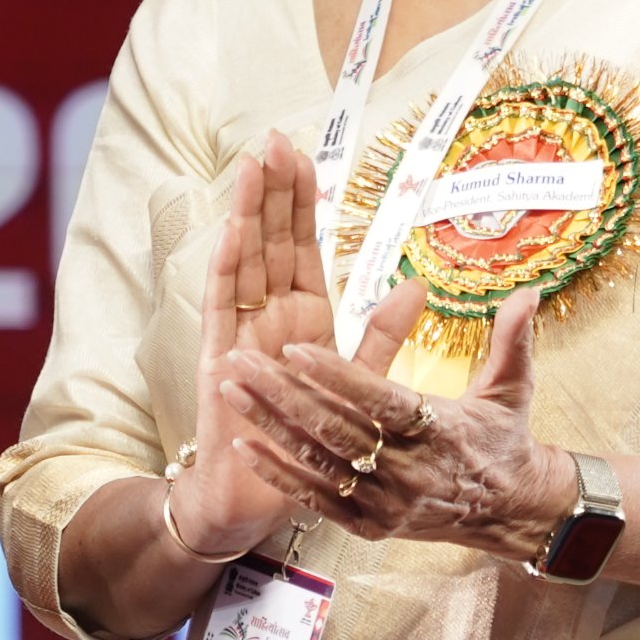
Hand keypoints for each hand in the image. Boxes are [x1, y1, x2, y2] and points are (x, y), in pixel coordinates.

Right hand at [177, 132, 348, 561]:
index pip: (304, 249)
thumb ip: (385, 336)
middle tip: (272, 137)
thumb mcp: (368, 388)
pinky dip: (227, 269)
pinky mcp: (220, 362)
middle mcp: (270, 322)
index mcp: (307, 323)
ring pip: (245, 261)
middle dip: (271, 190)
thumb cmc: (310, 449)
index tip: (303, 152)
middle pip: (269, 243)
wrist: (257, 501)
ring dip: (248, 214)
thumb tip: (420, 285)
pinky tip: (234, 231)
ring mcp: (241, 337)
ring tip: (252, 166)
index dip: (304, 202)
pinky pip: (223, 308)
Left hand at [217, 283, 573, 563]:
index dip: (336, 377)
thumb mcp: (513, 389)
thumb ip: (513, 340)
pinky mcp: (369, 526)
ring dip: (269, 426)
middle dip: (282, 394)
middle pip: (336, 430)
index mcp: (441, 431)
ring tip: (229, 392)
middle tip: (239, 361)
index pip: (380, 401)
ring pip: (318, 461)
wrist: (511, 511)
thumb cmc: (504, 440)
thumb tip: (529, 292)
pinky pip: (315, 499)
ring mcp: (386, 503)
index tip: (295, 349)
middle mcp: (410, 471)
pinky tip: (244, 445)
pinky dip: (279, 473)